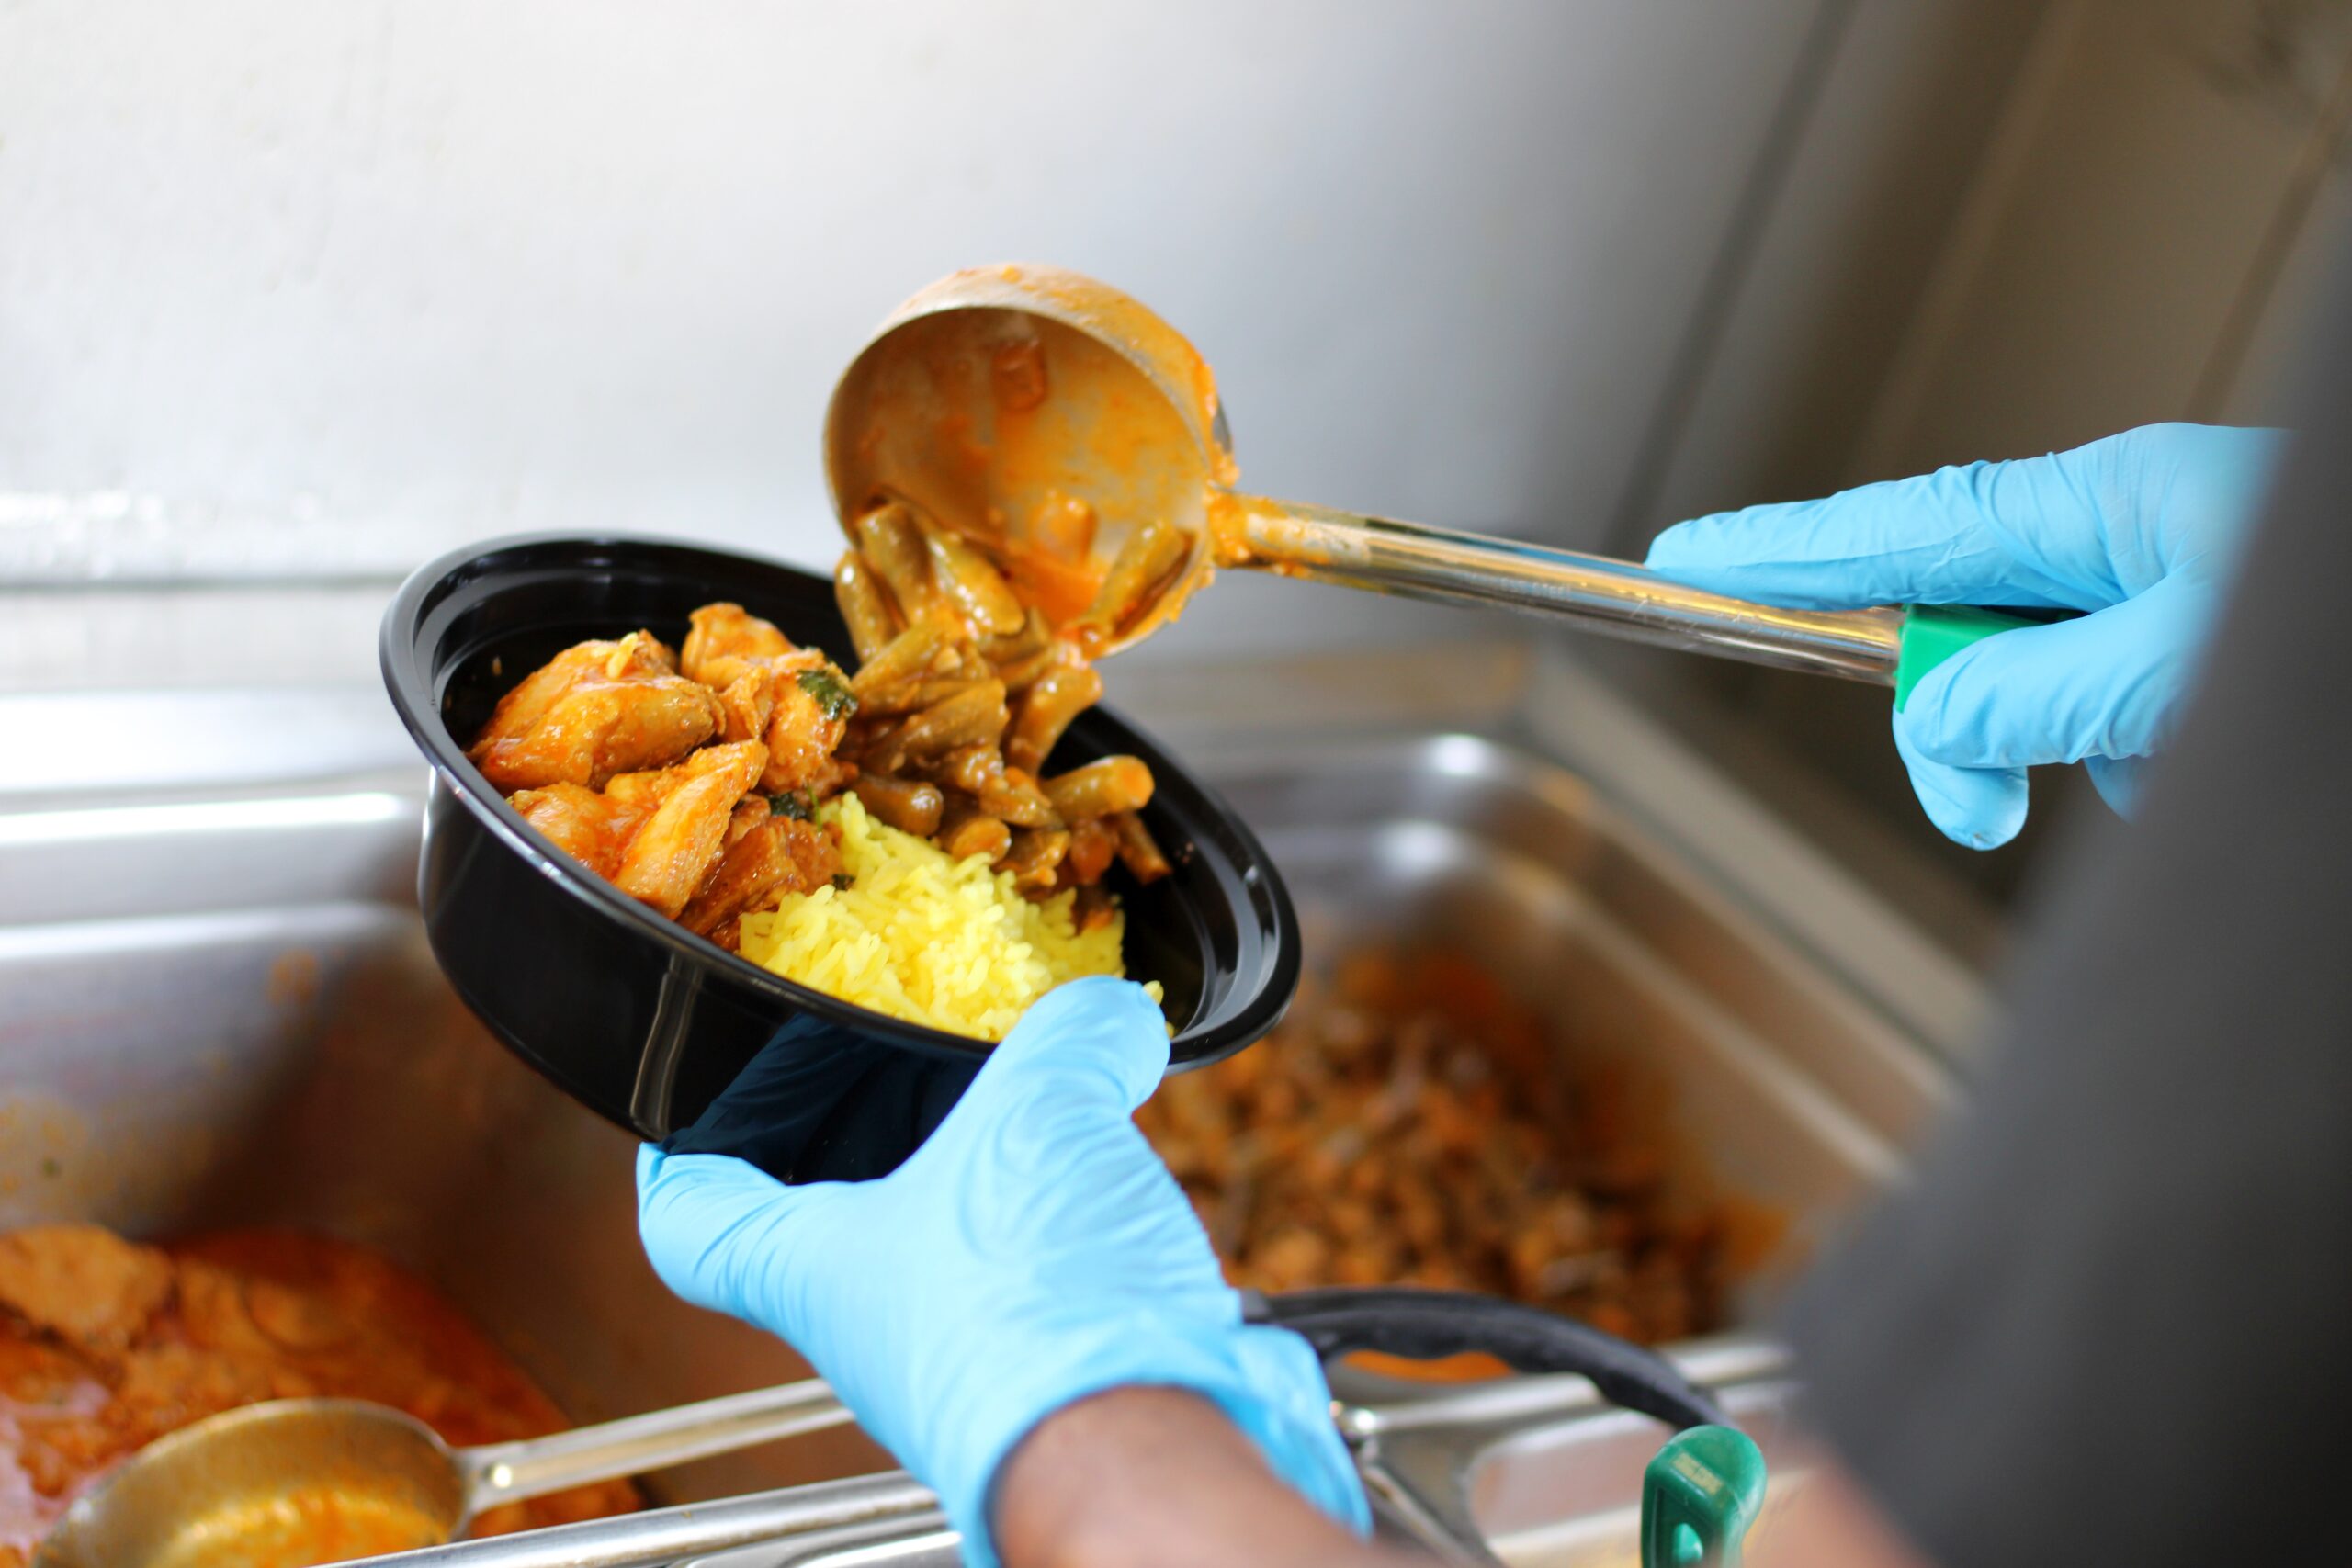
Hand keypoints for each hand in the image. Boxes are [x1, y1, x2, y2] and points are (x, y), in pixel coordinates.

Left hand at [636, 977, 1368, 1567]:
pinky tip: (1098, 1188)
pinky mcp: (1035, 1381)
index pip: (690, 1220)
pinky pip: (1019, 1290)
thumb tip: (1107, 1014)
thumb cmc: (1036, 1311)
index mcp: (813, 1265)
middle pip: (818, 1228)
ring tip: (1014, 1112)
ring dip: (962, 1187)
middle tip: (876, 1072)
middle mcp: (867, 1326)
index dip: (674, 1152)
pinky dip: (1047, 1232)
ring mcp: (950, 1362)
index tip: (682, 1103)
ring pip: (927, 1257)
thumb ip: (1070, 1040)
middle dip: (850, 1144)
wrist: (1138, 1457)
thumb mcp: (1045, 1117)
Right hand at [1645, 423, 2282, 847]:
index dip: (1784, 551)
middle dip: (1958, 727)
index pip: (1903, 529)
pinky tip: (2199, 779)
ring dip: (2069, 768)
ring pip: (2036, 704)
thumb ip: (2031, 694)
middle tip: (1990, 811)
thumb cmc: (2333, 644)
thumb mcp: (2177, 674)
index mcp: (2112, 507)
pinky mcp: (2198, 679)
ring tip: (2174, 777)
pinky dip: (2139, 778)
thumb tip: (1941, 721)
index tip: (1689, 560)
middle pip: (1962, 629)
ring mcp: (2163, 616)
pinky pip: (2114, 737)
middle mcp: (2128, 550)